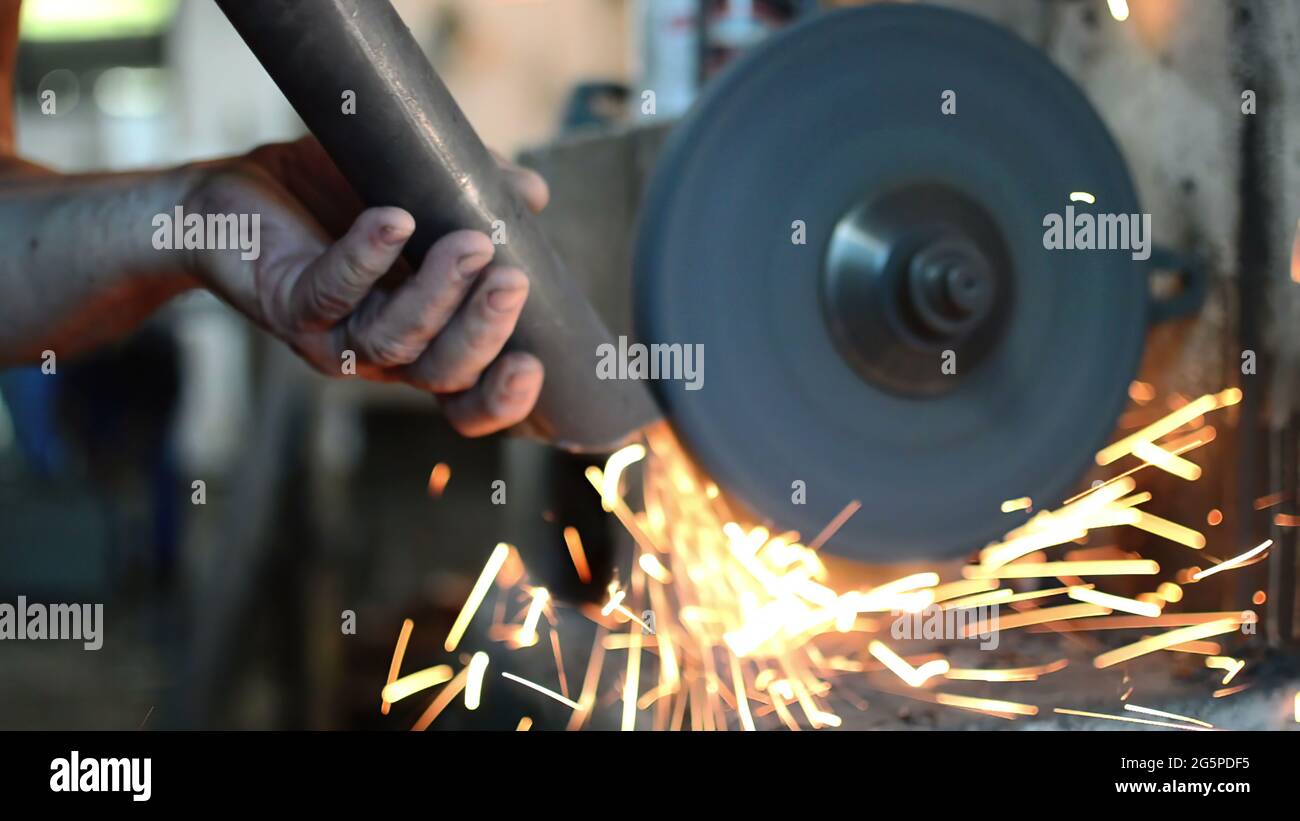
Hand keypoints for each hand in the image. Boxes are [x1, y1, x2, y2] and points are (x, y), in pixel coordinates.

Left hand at [187, 137, 549, 436]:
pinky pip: (333, 290)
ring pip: (394, 340)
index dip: (504, 399)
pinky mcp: (288, 305)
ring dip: (437, 294)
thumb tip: (535, 197)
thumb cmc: (323, 204)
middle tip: (514, 281)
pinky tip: (394, 220)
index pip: (468, 398)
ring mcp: (333, 335)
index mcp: (420, 340)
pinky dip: (366, 256)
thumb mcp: (412, 191)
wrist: (223, 201)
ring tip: (472, 243)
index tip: (537, 366)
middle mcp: (379, 353)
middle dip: (484, 333)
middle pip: (442, 375)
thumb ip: (473, 194)